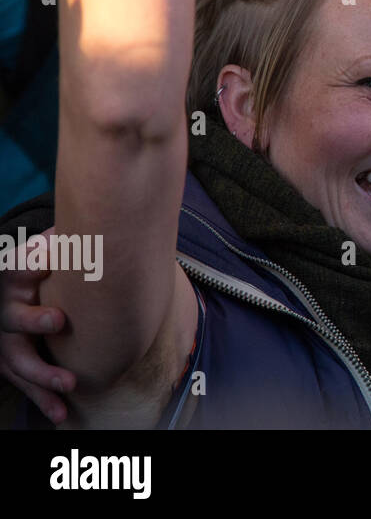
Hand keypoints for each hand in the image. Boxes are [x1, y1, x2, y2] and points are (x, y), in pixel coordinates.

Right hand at [0, 231, 75, 423]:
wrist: (17, 287)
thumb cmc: (45, 264)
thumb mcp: (50, 247)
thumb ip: (66, 240)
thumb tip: (97, 222)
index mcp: (14, 275)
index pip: (18, 268)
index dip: (33, 264)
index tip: (52, 256)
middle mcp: (5, 309)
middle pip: (13, 318)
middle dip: (34, 321)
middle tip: (59, 321)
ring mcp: (5, 339)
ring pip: (18, 360)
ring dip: (43, 374)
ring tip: (69, 384)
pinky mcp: (10, 362)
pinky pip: (24, 384)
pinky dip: (42, 398)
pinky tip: (62, 412)